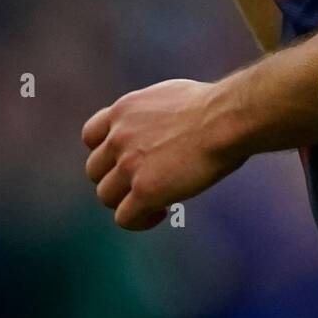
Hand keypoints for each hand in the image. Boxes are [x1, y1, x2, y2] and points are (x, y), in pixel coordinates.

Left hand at [82, 78, 247, 230]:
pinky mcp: (144, 190)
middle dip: (117, 180)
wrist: (226, 118)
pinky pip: (124, 218)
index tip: (127, 160)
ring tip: (157, 201)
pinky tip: (163, 212)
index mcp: (124, 110)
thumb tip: (159, 127)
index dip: (106, 152)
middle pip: (95, 170)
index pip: (91, 136)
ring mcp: (129, 165)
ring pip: (106, 196)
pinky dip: (140, 220)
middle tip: (146, 183)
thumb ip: (151, 114)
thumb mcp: (170, 96)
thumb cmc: (214, 106)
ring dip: (128, 201)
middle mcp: (119, 136)